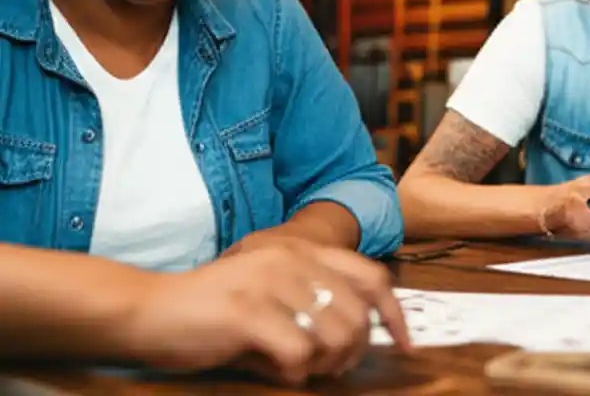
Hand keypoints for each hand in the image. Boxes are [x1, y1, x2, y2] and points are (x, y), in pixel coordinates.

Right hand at [119, 242, 411, 385]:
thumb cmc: (213, 312)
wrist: (148, 310)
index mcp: (303, 251)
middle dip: (352, 353)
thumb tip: (363, 340)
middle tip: (328, 370)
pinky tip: (272, 371)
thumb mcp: (272, 296)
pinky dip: (292, 374)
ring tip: (296, 369)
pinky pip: (299, 354)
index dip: (396, 314)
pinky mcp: (248, 312)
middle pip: (359, 316)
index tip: (405, 345)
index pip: (374, 278)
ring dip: (323, 365)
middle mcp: (292, 259)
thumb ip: (315, 306)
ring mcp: (271, 283)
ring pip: (336, 336)